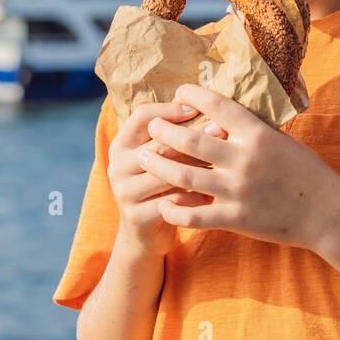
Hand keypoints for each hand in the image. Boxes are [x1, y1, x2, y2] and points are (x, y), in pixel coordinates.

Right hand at [106, 101, 211, 256]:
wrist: (146, 234)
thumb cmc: (162, 186)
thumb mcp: (161, 158)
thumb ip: (174, 135)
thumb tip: (209, 106)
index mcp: (121, 144)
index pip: (142, 115)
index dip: (170, 109)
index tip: (198, 108)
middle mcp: (117, 165)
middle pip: (157, 144)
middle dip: (193, 136)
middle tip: (221, 130)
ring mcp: (124, 192)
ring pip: (166, 174)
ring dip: (197, 167)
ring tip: (223, 162)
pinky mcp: (136, 217)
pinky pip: (172, 202)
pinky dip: (196, 197)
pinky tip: (215, 194)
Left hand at [141, 84, 339, 250]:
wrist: (327, 212)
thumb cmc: (306, 173)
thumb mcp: (283, 141)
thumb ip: (252, 131)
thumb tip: (225, 114)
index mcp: (258, 135)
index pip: (219, 107)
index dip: (194, 95)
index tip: (179, 91)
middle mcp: (245, 160)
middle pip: (192, 141)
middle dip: (165, 131)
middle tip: (151, 124)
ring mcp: (238, 191)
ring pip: (186, 177)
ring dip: (159, 165)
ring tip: (142, 157)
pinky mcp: (236, 219)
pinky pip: (196, 215)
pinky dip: (175, 211)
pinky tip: (163, 204)